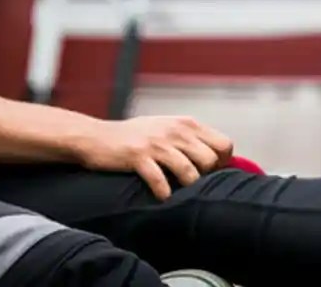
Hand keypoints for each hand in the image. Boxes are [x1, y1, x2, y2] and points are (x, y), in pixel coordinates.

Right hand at [76, 115, 233, 199]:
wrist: (96, 137)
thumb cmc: (135, 136)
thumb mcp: (168, 129)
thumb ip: (191, 139)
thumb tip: (218, 158)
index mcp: (187, 124)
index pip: (224, 144)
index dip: (222, 162)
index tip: (210, 172)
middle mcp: (176, 131)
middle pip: (210, 160)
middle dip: (206, 176)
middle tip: (192, 183)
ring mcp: (157, 143)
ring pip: (189, 172)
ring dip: (186, 187)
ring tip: (177, 191)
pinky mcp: (137, 156)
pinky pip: (159, 180)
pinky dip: (163, 192)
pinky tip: (161, 196)